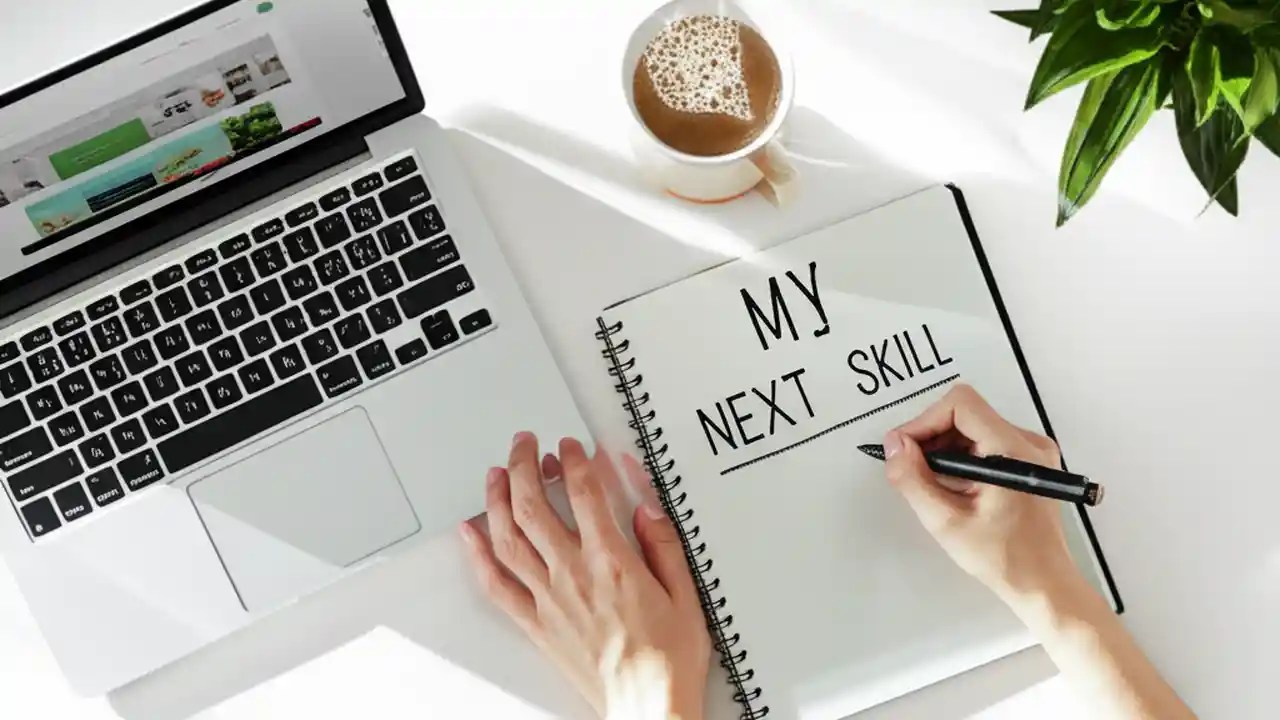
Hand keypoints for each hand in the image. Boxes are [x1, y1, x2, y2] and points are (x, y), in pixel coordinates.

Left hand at [460, 433, 709, 719]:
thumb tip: (643, 504)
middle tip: (524, 444)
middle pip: (534, 504)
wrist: (648, 706)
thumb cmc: (668, 658)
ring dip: (497, 497)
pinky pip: (495, 584)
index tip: (570, 446)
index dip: (574, 460)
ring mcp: (549, 599)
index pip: (584, 492)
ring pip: (508, 536)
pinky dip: (476, 554)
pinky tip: (469, 533)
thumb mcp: (685, 591)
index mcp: (612, 561)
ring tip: (496, 473)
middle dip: (524, 464)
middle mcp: (573, 574)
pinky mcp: (536, 623)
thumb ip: (662, 542)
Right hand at [882, 384, 1081, 607]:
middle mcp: (1028, 443)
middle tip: (912, 469)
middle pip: (966, 414)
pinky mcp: (1029, 463)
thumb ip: (913, 479)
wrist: (1043, 584)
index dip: (924, 421)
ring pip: (973, 427)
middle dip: (931, 437)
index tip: (904, 447)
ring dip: (945, 450)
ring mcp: (1032, 452)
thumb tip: (894, 445)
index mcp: (1013, 452)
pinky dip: (962, 459)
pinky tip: (955, 488)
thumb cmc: (1004, 559)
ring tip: (934, 485)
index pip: (960, 405)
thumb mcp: (946, 522)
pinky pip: (985, 443)